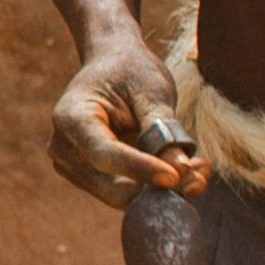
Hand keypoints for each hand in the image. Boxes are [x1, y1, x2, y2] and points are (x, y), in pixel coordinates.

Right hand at [49, 32, 199, 206]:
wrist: (112, 67)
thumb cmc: (130, 72)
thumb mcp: (150, 91)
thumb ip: (162, 130)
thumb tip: (181, 172)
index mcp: (70, 117)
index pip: (104, 154)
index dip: (140, 169)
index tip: (176, 176)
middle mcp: (64, 148)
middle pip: (111, 186)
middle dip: (157, 187)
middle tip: (200, 176)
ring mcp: (73, 168)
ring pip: (122, 197)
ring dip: (162, 190)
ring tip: (199, 169)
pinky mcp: (91, 180)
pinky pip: (126, 193)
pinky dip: (155, 187)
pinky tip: (184, 171)